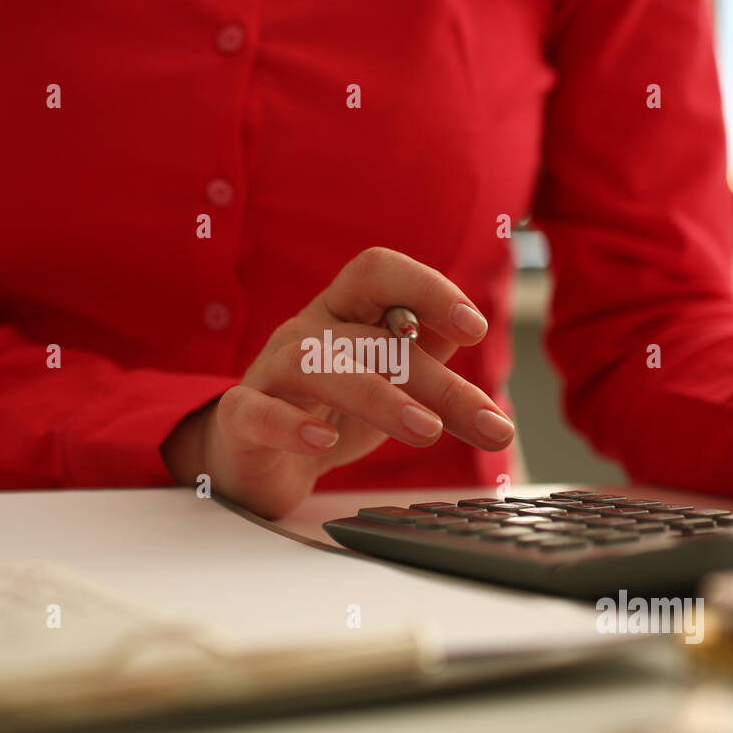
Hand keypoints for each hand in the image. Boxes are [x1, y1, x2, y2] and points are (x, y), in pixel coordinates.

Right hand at [160, 247, 514, 517]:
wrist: (257, 461)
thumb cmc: (329, 411)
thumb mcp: (388, 379)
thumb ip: (426, 354)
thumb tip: (468, 334)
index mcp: (343, 312)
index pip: (377, 272)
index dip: (427, 288)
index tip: (474, 328)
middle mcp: (306, 332)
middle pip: (371, 337)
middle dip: (439, 382)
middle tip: (491, 426)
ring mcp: (270, 372)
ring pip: (316, 364)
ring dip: (378, 396)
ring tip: (427, 431)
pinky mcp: (241, 418)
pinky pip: (257, 411)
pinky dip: (290, 424)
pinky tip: (324, 440)